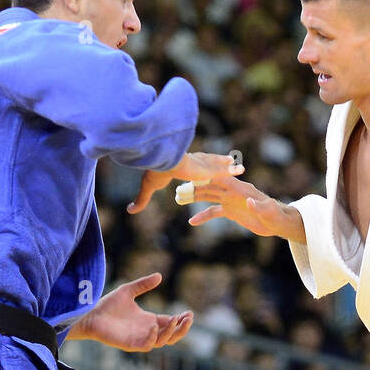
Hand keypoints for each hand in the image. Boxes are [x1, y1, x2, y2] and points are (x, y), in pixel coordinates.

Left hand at [68, 273, 192, 351]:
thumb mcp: (128, 290)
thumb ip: (144, 285)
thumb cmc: (107, 304)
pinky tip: (155, 326)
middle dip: (182, 329)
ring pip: (162, 341)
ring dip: (171, 332)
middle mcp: (146, 331)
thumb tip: (160, 276)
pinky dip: (153, 338)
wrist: (90, 314)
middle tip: (189, 318)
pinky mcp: (130, 344)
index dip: (181, 319)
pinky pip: (147, 345)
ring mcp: (139, 339)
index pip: (170, 323)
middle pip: (171, 336)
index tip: (189, 313)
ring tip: (174, 319)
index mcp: (148, 320)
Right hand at [127, 151, 243, 214]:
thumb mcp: (147, 188)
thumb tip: (129, 211)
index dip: (200, 167)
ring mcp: (201, 163)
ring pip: (219, 165)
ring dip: (229, 167)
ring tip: (240, 167)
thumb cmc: (153, 170)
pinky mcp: (207, 167)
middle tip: (229, 164)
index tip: (205, 169)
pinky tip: (240, 169)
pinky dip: (231, 170)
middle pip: (209, 164)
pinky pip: (222, 169)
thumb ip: (142, 200)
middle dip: (219, 164)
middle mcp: (193, 163)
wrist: (160, 159)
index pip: (193, 167)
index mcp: (181, 166)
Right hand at [182, 174, 305, 242]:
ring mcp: (230, 200)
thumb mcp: (269, 212)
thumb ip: (260, 206)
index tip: (195, 176)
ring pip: (209, 196)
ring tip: (179, 199)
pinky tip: (192, 222)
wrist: (277, 222)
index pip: (223, 180)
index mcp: (242, 190)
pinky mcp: (230, 210)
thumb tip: (250, 202)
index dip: (209, 177)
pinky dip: (203, 215)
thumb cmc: (276, 216)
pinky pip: (213, 211)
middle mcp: (234, 192)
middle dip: (196, 187)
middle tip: (179, 189)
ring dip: (195, 197)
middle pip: (211, 186)